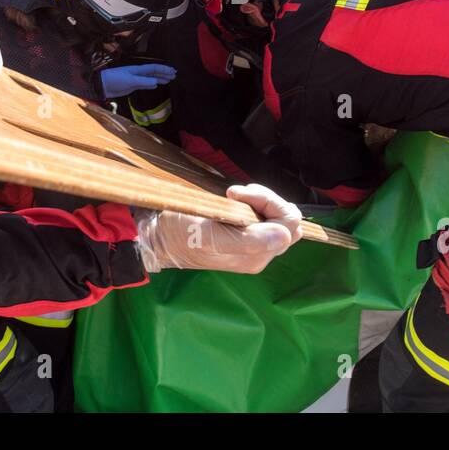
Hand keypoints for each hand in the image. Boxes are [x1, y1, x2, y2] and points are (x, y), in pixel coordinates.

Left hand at [100, 63, 175, 97]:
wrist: (103, 85)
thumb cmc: (115, 80)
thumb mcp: (130, 80)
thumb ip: (143, 81)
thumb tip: (156, 82)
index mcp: (138, 70)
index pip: (154, 68)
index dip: (164, 69)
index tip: (173, 71)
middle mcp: (138, 73)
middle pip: (154, 72)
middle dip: (164, 73)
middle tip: (174, 75)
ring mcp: (136, 79)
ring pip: (151, 78)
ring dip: (160, 78)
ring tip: (169, 79)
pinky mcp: (132, 86)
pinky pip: (146, 84)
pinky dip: (152, 84)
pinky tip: (156, 85)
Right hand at [133, 184, 302, 273]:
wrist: (160, 239)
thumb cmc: (181, 234)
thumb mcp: (210, 235)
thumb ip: (250, 239)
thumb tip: (284, 235)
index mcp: (256, 255)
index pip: (288, 222)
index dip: (268, 201)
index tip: (237, 194)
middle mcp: (260, 254)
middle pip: (288, 220)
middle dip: (266, 199)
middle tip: (236, 194)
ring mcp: (254, 247)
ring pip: (278, 217)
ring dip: (260, 200)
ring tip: (232, 196)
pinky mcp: (245, 238)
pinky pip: (265, 218)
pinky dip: (254, 204)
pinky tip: (233, 201)